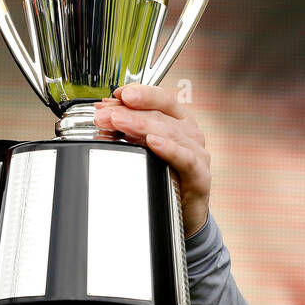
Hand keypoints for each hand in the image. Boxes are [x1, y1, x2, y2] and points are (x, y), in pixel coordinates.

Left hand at [93, 83, 210, 237]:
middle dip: (130, 112)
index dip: (141, 93)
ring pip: (170, 132)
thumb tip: (105, 111)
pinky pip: (185, 158)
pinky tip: (153, 143)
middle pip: (160, 115)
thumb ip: (128, 128)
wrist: (185, 211)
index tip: (118, 94)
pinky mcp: (199, 175)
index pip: (161, 99)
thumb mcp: (145, 146)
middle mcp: (189, 133)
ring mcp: (197, 152)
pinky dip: (169, 149)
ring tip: (118, 123)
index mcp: (178, 121)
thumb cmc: (166, 174)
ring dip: (141, 126)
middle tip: (105, 114)